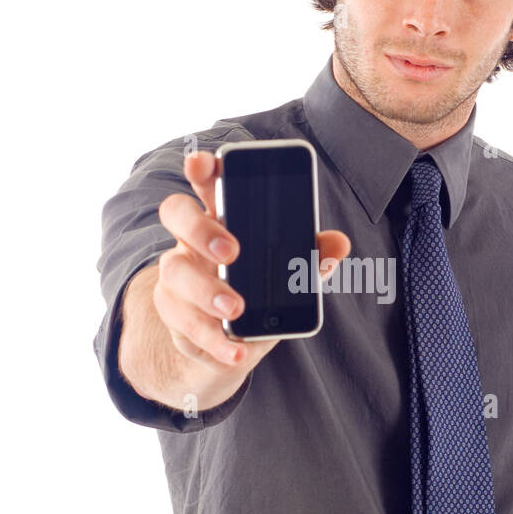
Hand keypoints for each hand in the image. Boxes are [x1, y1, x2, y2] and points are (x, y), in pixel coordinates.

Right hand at [154, 150, 349, 374]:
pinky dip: (212, 339)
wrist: (236, 342)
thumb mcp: (291, 273)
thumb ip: (313, 256)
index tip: (201, 163)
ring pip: (173, 272)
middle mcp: (192, 241)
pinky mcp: (175, 314)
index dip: (200, 168)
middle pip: (176, 214)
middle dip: (200, 228)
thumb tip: (339, 243)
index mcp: (222, 218)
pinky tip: (235, 350)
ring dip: (205, 290)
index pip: (204, 182)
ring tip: (235, 309)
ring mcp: (178, 277)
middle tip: (232, 253)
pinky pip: (184, 323)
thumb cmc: (262, 292)